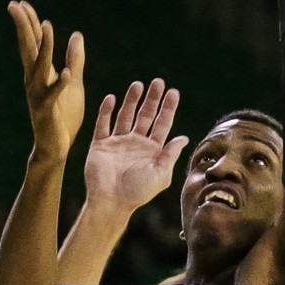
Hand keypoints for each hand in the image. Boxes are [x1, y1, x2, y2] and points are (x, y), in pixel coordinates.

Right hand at [9, 0, 84, 163]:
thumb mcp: (73, 82)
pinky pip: (54, 95)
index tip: (21, 3)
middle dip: (23, 26)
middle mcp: (35, 80)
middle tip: (14, 5)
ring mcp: (39, 95)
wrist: (57, 147)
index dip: (29, 23)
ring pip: (40, 66)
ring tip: (46, 25)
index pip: (34, 43)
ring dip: (44, 46)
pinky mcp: (47, 110)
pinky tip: (65, 73)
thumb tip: (76, 34)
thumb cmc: (63, 115)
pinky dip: (59, 84)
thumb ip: (75, 59)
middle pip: (29, 48)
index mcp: (41, 73)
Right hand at [84, 80, 188, 214]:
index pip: (163, 124)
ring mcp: (118, 143)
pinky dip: (106, 111)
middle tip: (158, 82)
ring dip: (131, 100)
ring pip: (125, 115)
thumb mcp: (161, 173)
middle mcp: (136, 143)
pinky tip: (112, 98)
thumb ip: (170, 154)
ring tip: (138, 84)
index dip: (168, 108)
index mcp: (153, 150)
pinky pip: (103, 124)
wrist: (111, 202)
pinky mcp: (100, 145)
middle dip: (152, 99)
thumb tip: (184, 137)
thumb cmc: (138, 192)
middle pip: (146, 115)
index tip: (173, 92)